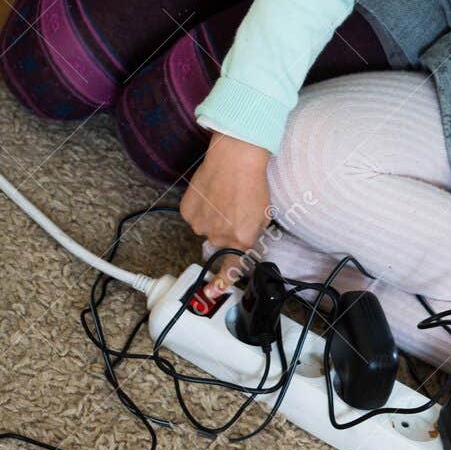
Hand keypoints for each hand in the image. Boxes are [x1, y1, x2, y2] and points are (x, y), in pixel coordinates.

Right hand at [179, 133, 271, 285]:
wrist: (235, 157)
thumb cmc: (252, 182)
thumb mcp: (263, 215)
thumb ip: (251, 235)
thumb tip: (243, 244)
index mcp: (241, 240)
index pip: (230, 269)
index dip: (221, 282)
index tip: (213, 291)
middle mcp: (219, 237)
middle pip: (219, 243)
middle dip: (224, 231)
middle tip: (232, 208)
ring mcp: (201, 225)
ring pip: (205, 229)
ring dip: (211, 219)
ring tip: (221, 197)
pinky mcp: (188, 212)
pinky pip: (194, 217)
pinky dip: (200, 209)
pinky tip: (210, 194)